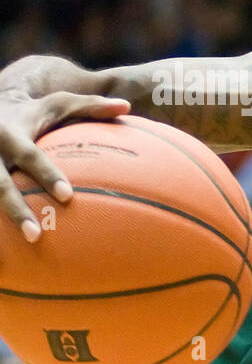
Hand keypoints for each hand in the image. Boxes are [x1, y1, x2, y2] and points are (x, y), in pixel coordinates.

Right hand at [0, 81, 129, 241]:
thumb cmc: (32, 112)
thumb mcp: (57, 104)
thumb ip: (90, 106)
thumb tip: (126, 106)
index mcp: (11, 133)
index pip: (29, 156)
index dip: (46, 174)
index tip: (67, 196)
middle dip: (15, 210)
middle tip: (36, 234)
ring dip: (1, 222)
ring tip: (23, 246)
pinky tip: (4, 259)